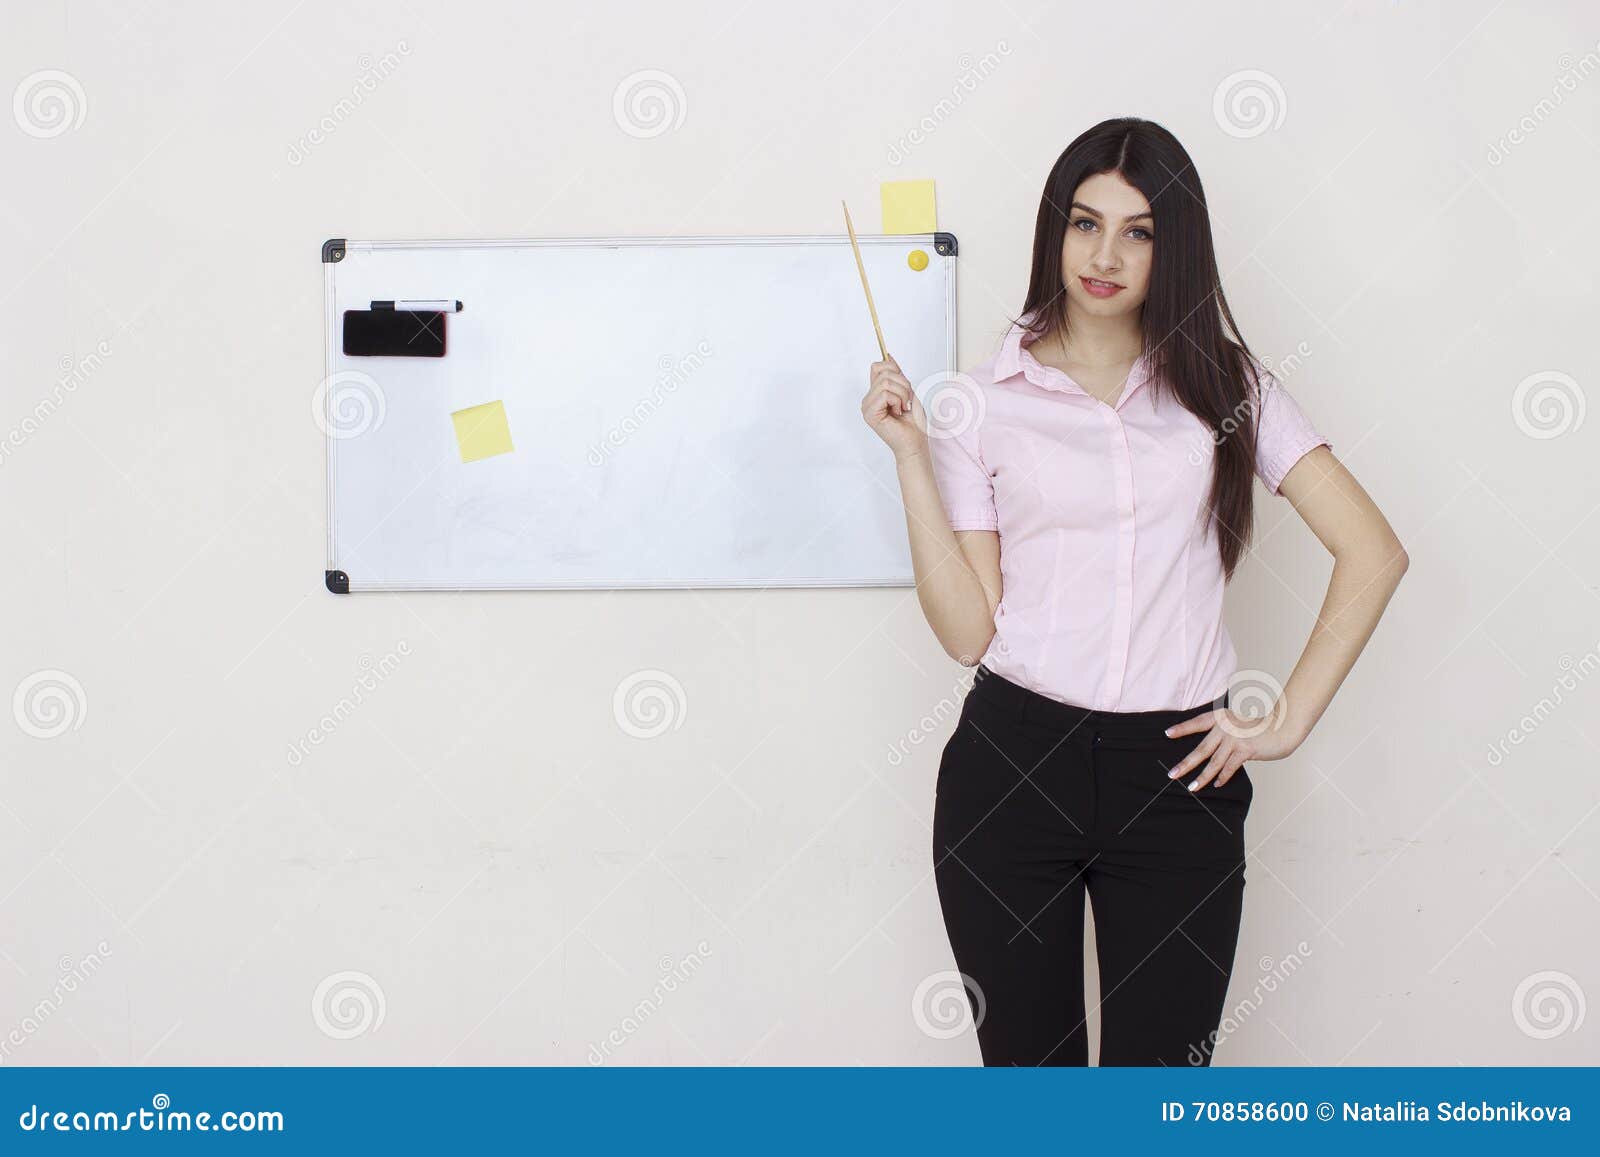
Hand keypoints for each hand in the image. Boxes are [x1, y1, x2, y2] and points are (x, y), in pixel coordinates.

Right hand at [861, 355, 927, 460]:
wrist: (915, 442)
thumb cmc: (913, 421)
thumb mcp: (907, 390)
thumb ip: (896, 374)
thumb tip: (888, 356)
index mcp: (875, 393)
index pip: (878, 366)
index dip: (894, 370)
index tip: (904, 386)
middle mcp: (868, 399)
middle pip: (883, 372)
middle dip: (903, 384)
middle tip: (906, 402)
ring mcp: (867, 407)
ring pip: (885, 382)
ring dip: (902, 394)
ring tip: (903, 408)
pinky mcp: (870, 414)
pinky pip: (885, 394)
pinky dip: (898, 401)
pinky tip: (897, 413)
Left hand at [1161, 706, 1302, 791]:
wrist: (1284, 725)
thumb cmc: (1262, 726)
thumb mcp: (1239, 723)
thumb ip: (1226, 734)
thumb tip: (1214, 752)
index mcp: (1222, 717)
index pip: (1197, 723)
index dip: (1182, 728)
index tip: (1167, 734)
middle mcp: (1225, 727)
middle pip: (1201, 748)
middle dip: (1185, 763)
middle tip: (1172, 774)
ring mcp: (1235, 738)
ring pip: (1214, 762)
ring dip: (1202, 777)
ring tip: (1192, 787)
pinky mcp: (1246, 749)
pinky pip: (1230, 767)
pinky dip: (1223, 777)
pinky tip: (1217, 784)